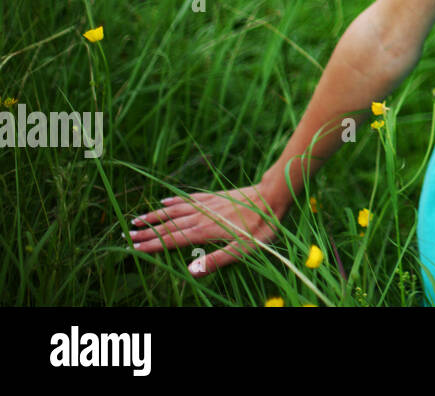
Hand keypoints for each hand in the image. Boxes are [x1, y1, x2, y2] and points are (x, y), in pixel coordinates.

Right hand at [130, 183, 287, 277]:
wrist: (273, 196)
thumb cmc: (261, 226)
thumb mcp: (243, 249)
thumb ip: (216, 260)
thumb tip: (190, 272)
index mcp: (205, 231)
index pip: (172, 239)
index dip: (152, 244)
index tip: (133, 246)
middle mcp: (202, 216)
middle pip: (169, 224)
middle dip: (147, 230)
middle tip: (127, 234)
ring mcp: (208, 204)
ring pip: (175, 210)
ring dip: (156, 215)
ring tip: (138, 217)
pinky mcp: (215, 196)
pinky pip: (189, 198)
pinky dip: (174, 201)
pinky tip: (165, 200)